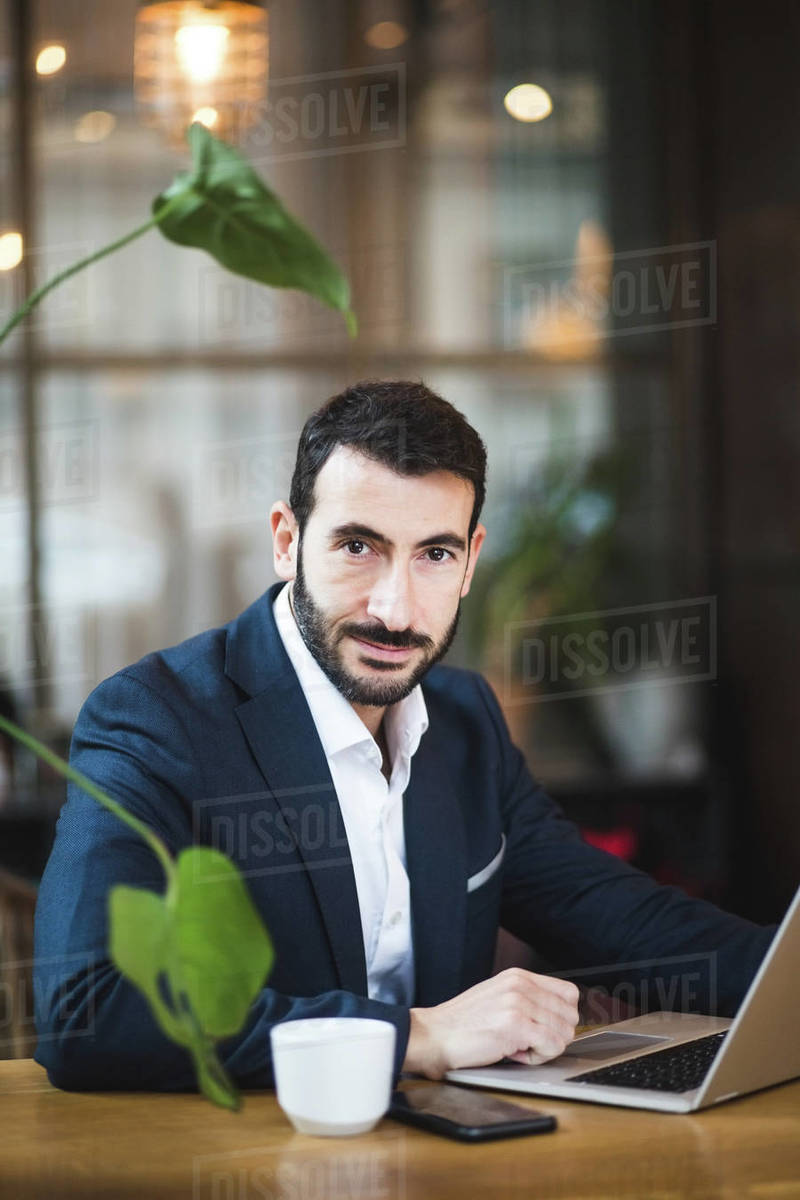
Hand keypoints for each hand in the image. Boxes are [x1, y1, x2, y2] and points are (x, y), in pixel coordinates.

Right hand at [403, 967, 579, 1078]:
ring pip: (564, 1033)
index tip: (545, 1028)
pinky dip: (538, 1058)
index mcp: (519, 976)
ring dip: (544, 1048)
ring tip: (518, 1047)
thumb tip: (559, 1015)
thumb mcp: (499, 998)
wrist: (434, 1035)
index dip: (562, 1017)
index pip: (569, 993)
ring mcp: (519, 1003)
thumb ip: (527, 999)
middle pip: (570, 1016)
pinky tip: (515, 1054)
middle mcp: (521, 985)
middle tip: (527, 1041)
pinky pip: (552, 1046)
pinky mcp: (516, 1025)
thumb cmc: (463, 1023)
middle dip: (552, 1035)